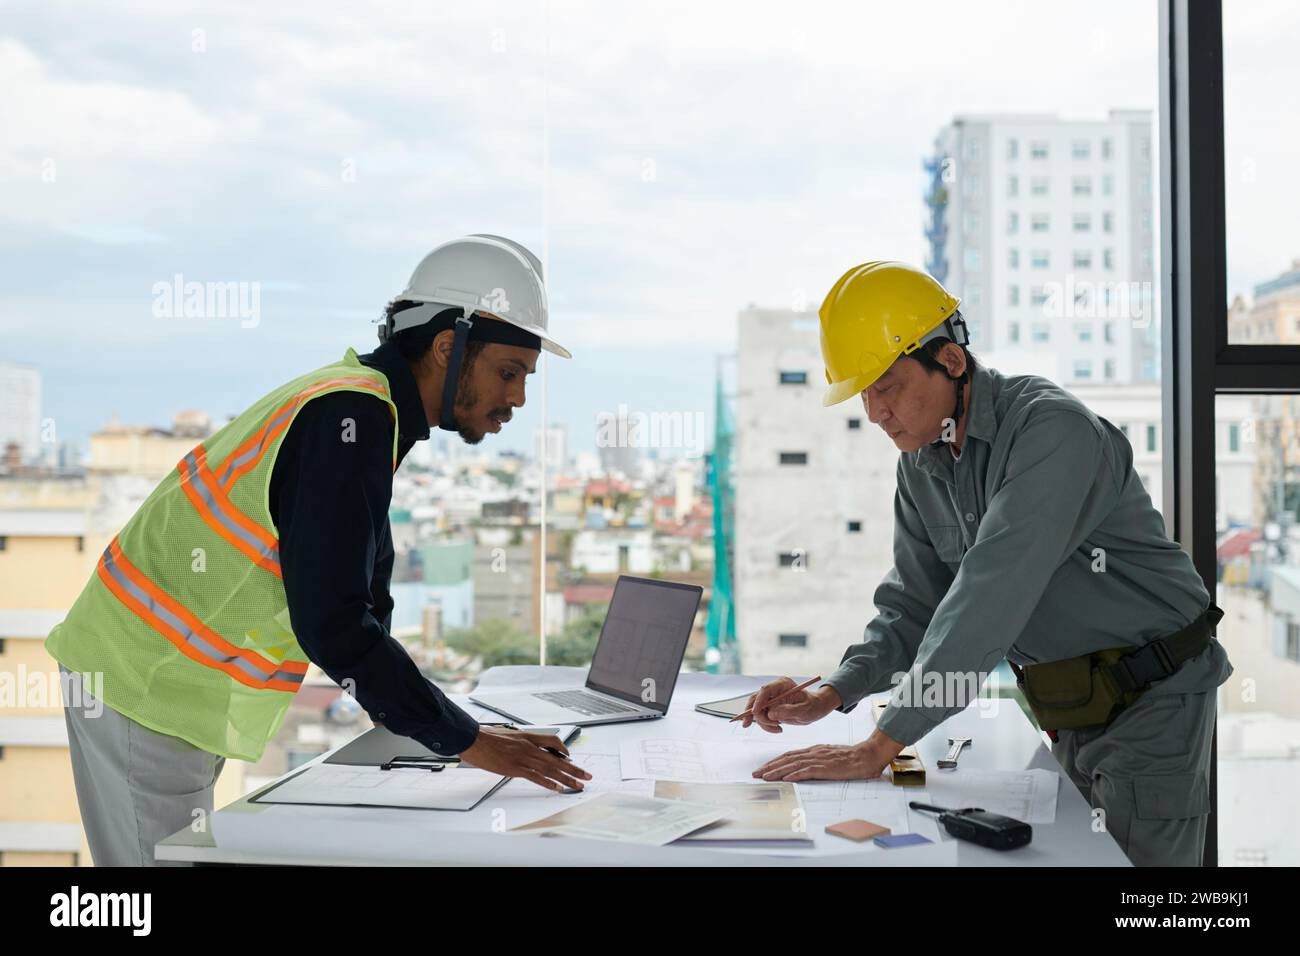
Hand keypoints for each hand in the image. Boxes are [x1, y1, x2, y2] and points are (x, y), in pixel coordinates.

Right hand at [458, 727, 591, 792]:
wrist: (474, 739)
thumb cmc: (488, 737)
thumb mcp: (509, 735)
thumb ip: (521, 742)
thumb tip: (527, 749)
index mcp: (528, 736)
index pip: (553, 741)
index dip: (564, 750)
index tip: (570, 758)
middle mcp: (529, 747)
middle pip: (557, 759)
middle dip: (574, 769)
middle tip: (587, 776)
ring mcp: (523, 758)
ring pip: (550, 769)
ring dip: (566, 778)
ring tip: (578, 785)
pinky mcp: (515, 768)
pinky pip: (536, 776)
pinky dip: (548, 783)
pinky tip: (557, 788)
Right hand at [741, 678, 840, 732]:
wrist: (815, 709)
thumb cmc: (813, 706)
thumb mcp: (804, 709)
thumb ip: (788, 711)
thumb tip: (771, 714)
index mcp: (782, 685)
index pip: (766, 690)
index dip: (758, 700)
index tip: (754, 712)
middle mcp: (774, 690)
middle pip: (756, 699)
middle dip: (751, 713)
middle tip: (747, 725)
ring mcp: (771, 699)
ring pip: (757, 710)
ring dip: (763, 722)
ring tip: (778, 729)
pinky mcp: (770, 708)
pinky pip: (762, 717)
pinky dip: (766, 725)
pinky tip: (777, 729)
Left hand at [752, 733, 903, 781]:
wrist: (867, 755)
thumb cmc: (850, 758)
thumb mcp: (828, 756)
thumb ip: (815, 760)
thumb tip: (800, 768)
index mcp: (813, 750)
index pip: (789, 755)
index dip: (774, 762)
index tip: (762, 769)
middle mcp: (813, 752)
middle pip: (787, 759)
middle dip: (769, 767)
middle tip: (755, 774)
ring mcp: (820, 759)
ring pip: (793, 764)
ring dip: (777, 771)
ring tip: (764, 777)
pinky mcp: (827, 767)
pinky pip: (808, 770)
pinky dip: (795, 774)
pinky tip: (786, 778)